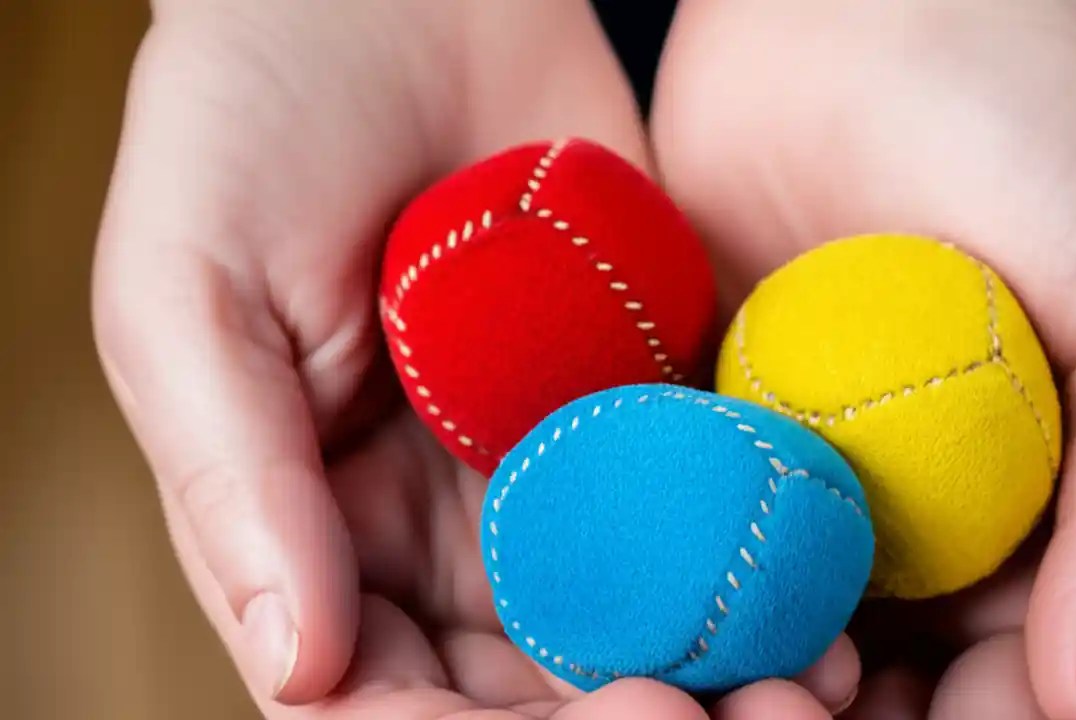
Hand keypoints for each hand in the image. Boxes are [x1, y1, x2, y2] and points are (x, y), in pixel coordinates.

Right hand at [94, 2, 854, 716]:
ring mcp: (547, 467)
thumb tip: (300, 666)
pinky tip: (818, 598)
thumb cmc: (250, 116)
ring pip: (626, 620)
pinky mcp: (639, 400)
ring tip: (793, 690)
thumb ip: (232, 481)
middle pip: (518, 688)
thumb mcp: (188, 292)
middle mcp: (432, 521)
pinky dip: (754, 566)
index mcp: (310, 522)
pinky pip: (697, 507)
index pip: (372, 695)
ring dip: (708, 672)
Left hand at [651, 0, 1075, 716]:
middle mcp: (906, 498)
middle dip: (837, 709)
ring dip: (738, 662)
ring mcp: (794, 456)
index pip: (1004, 665)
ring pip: (762, 606)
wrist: (883, 1)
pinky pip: (675, 509)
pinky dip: (659, 565)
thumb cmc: (1053, 141)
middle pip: (873, 657)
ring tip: (710, 683)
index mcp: (1028, 503)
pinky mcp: (698, 401)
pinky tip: (636, 598)